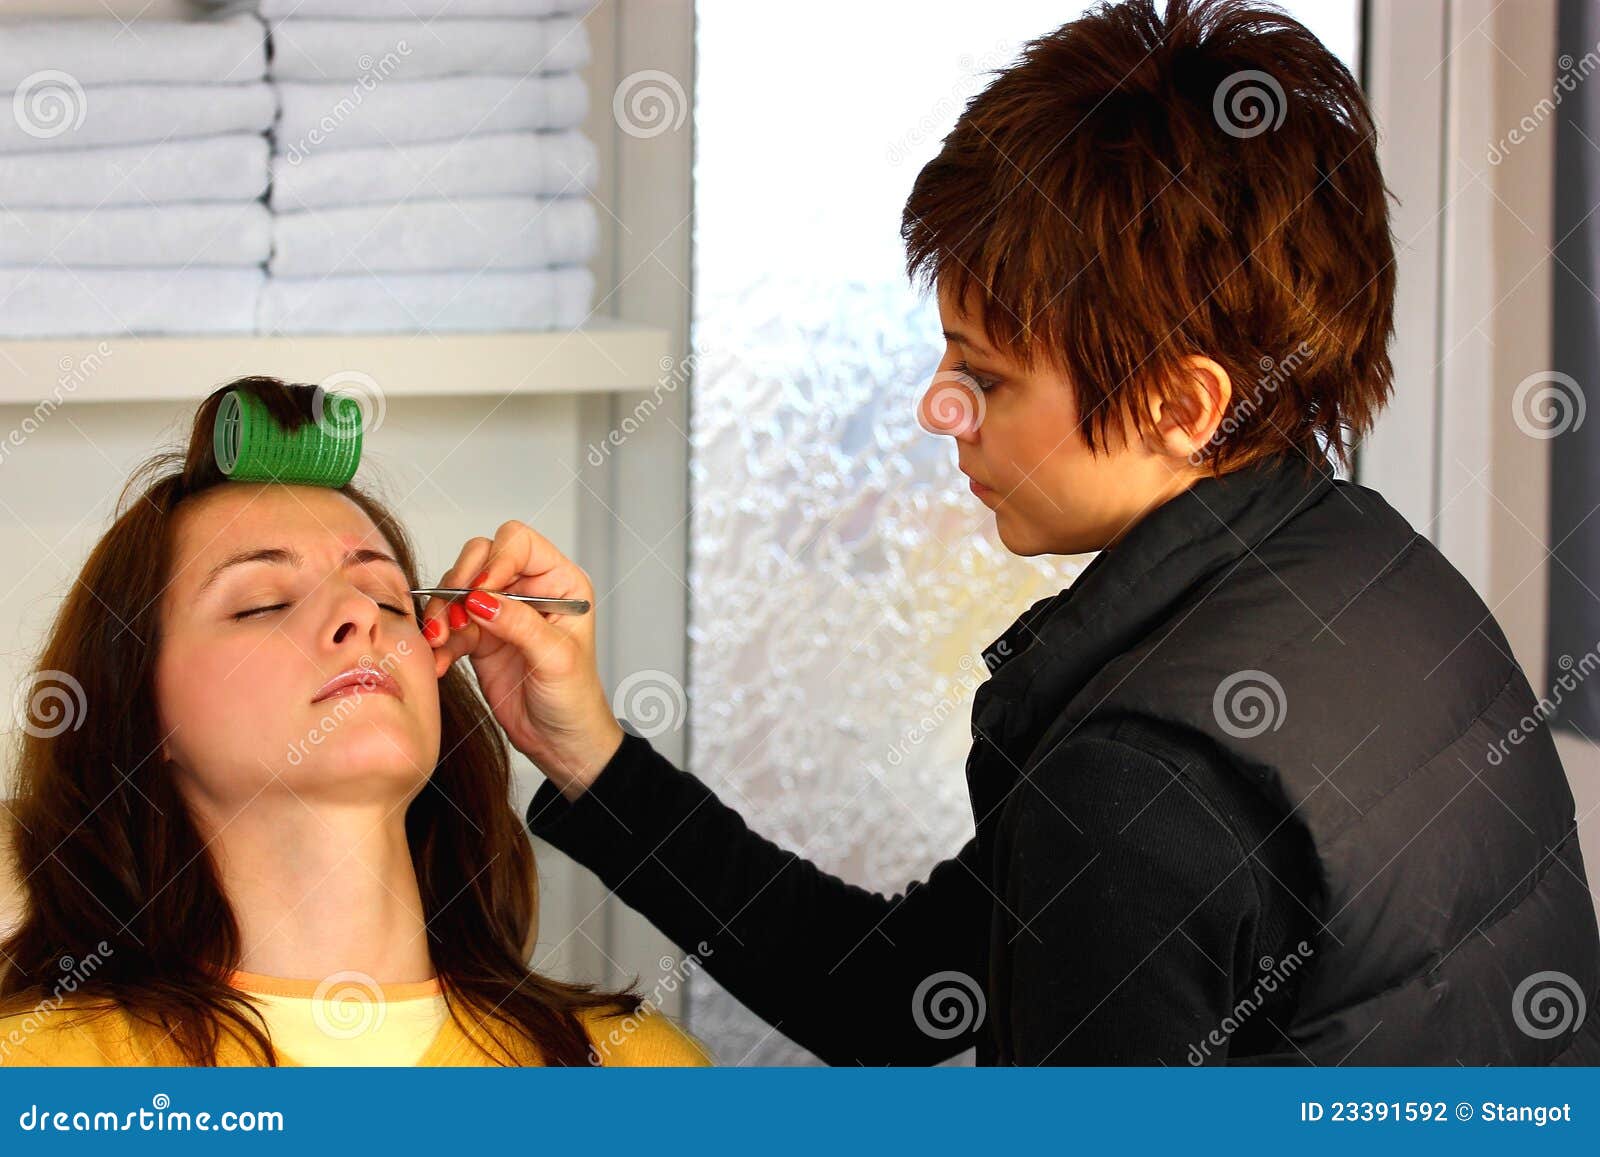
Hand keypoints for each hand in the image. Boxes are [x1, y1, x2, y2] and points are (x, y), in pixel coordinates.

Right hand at [421, 520, 623, 799]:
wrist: (559, 742)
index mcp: (559, 582)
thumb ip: (519, 624)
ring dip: (442, 612)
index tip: (481, 590)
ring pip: (457, 589)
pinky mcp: (478, 637)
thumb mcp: (555, 659)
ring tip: (441, 643)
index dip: (496, 560)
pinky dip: (439, 642)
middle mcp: (528, 589)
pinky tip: (440, 664)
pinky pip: (448, 625)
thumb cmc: (574, 698)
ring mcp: (500, 611)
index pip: (519, 543)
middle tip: (453, 618)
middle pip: (480, 556)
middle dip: (459, 583)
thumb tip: (479, 597)